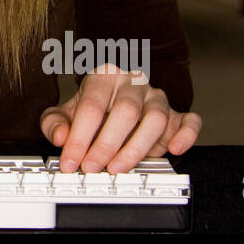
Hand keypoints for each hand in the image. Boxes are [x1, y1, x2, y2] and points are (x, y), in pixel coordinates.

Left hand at [39, 64, 200, 172]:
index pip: (92, 106)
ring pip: (156, 119)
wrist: (116, 97)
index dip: (79, 137)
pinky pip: (189, 121)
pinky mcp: (177, 114)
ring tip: (118, 168)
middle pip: (126, 111)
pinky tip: (174, 149)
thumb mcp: (66, 111)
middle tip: (93, 167)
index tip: (71, 161)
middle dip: (107, 144)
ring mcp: (157, 97)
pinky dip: (186, 135)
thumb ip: (54, 121)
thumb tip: (60, 136)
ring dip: (137, 148)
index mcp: (104, 76)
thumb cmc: (92, 105)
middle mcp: (133, 83)